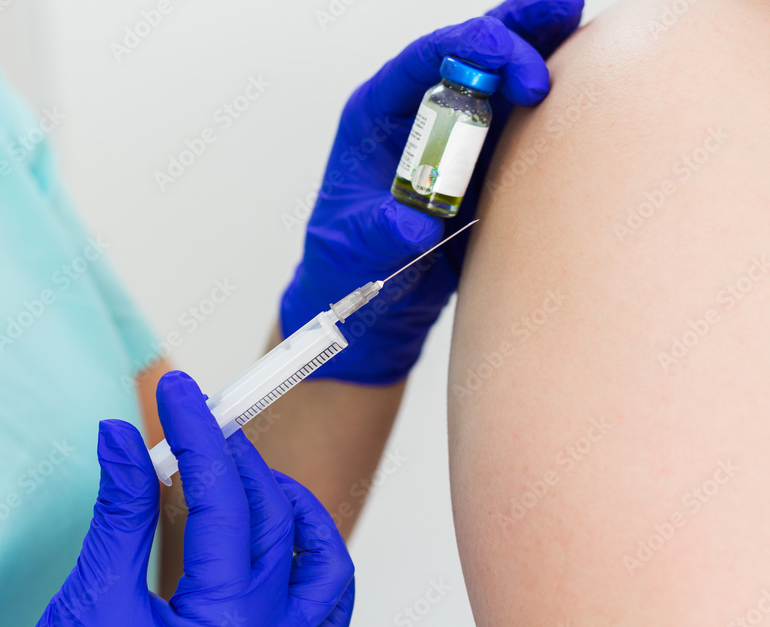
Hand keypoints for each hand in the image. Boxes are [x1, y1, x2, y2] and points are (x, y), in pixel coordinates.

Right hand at [23, 371, 354, 626]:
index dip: (201, 437)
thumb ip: (119, 516)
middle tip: (194, 421)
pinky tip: (281, 533)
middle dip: (234, 459)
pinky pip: (326, 609)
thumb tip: (121, 439)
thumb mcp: (92, 605)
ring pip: (324, 563)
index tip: (180, 394)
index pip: (223, 503)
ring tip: (245, 475)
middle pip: (272, 520)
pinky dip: (314, 558)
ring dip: (291, 505)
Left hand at [280, 0, 583, 383]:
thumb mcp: (355, 245)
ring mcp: (452, 131)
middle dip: (514, 29)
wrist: (371, 293)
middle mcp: (417, 111)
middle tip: (564, 7)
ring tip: (578, 18)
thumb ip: (381, 229)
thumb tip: (416, 225)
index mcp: (377, 113)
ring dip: (539, 48)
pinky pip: (515, 119)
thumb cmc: (347, 260)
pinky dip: (549, 98)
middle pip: (467, 52)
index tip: (517, 69)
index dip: (472, 50)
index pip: (424, 59)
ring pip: (499, 77)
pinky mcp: (480, 158)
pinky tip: (583, 79)